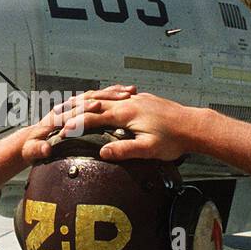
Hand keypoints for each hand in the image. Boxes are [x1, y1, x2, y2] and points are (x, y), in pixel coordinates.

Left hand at [20, 84, 136, 162]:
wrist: (24, 145)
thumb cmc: (28, 148)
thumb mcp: (30, 150)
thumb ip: (36, 150)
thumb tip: (44, 149)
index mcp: (54, 116)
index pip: (73, 109)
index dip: (86, 108)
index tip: (100, 105)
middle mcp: (64, 109)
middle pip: (88, 97)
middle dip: (106, 94)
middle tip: (125, 93)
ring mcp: (71, 109)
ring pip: (94, 96)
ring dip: (110, 94)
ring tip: (129, 92)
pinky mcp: (76, 113)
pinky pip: (96, 101)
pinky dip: (109, 98)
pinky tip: (124, 97)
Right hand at [61, 92, 199, 161]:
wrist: (194, 125)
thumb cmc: (173, 139)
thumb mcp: (148, 150)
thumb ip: (124, 150)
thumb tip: (103, 152)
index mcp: (126, 114)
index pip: (93, 117)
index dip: (76, 125)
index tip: (62, 132)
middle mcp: (128, 103)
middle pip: (94, 103)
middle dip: (74, 110)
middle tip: (57, 117)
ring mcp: (135, 99)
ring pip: (105, 97)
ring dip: (87, 101)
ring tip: (72, 106)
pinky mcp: (142, 100)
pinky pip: (116, 97)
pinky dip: (103, 99)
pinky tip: (102, 103)